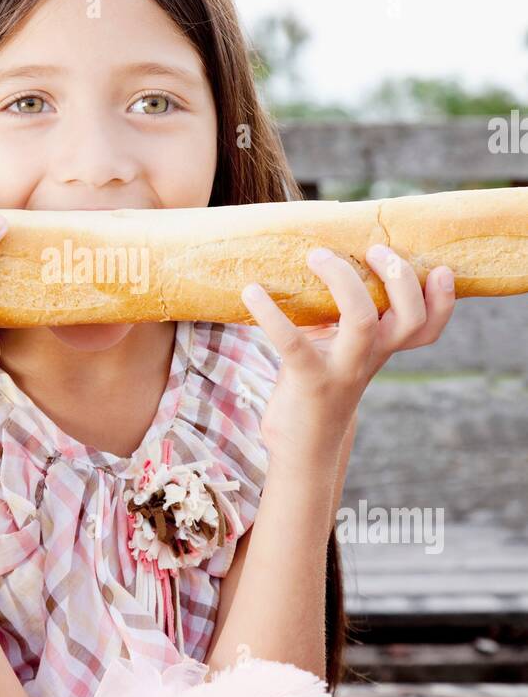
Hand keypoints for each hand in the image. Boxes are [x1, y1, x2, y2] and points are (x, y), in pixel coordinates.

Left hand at [241, 244, 455, 464]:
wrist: (304, 446)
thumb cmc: (318, 383)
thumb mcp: (337, 347)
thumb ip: (338, 313)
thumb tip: (316, 254)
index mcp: (383, 346)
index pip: (429, 327)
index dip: (444, 301)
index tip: (441, 269)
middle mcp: (371, 357)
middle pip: (410, 318)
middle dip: (399, 277)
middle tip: (373, 250)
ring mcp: (343, 369)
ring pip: (361, 321)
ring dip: (342, 281)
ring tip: (317, 256)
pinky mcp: (308, 380)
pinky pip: (292, 343)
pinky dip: (270, 314)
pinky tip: (251, 291)